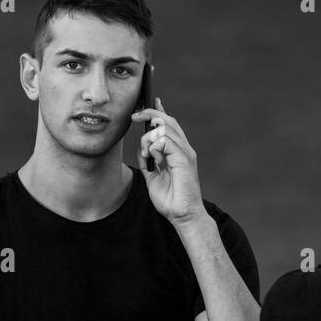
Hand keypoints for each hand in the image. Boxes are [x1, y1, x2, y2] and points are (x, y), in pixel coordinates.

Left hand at [131, 96, 205, 226]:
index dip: (158, 111)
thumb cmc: (170, 200)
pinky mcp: (184, 159)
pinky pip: (166, 140)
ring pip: (164, 128)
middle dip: (149, 114)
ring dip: (148, 138)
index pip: (169, 125)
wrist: (182, 216)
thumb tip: (142, 150)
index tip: (145, 104)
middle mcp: (183, 149)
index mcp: (177, 152)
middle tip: (134, 117)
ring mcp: (185, 153)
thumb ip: (148, 162)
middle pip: (168, 120)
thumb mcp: (153, 178)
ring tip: (146, 154)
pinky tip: (152, 158)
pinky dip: (154, 146)